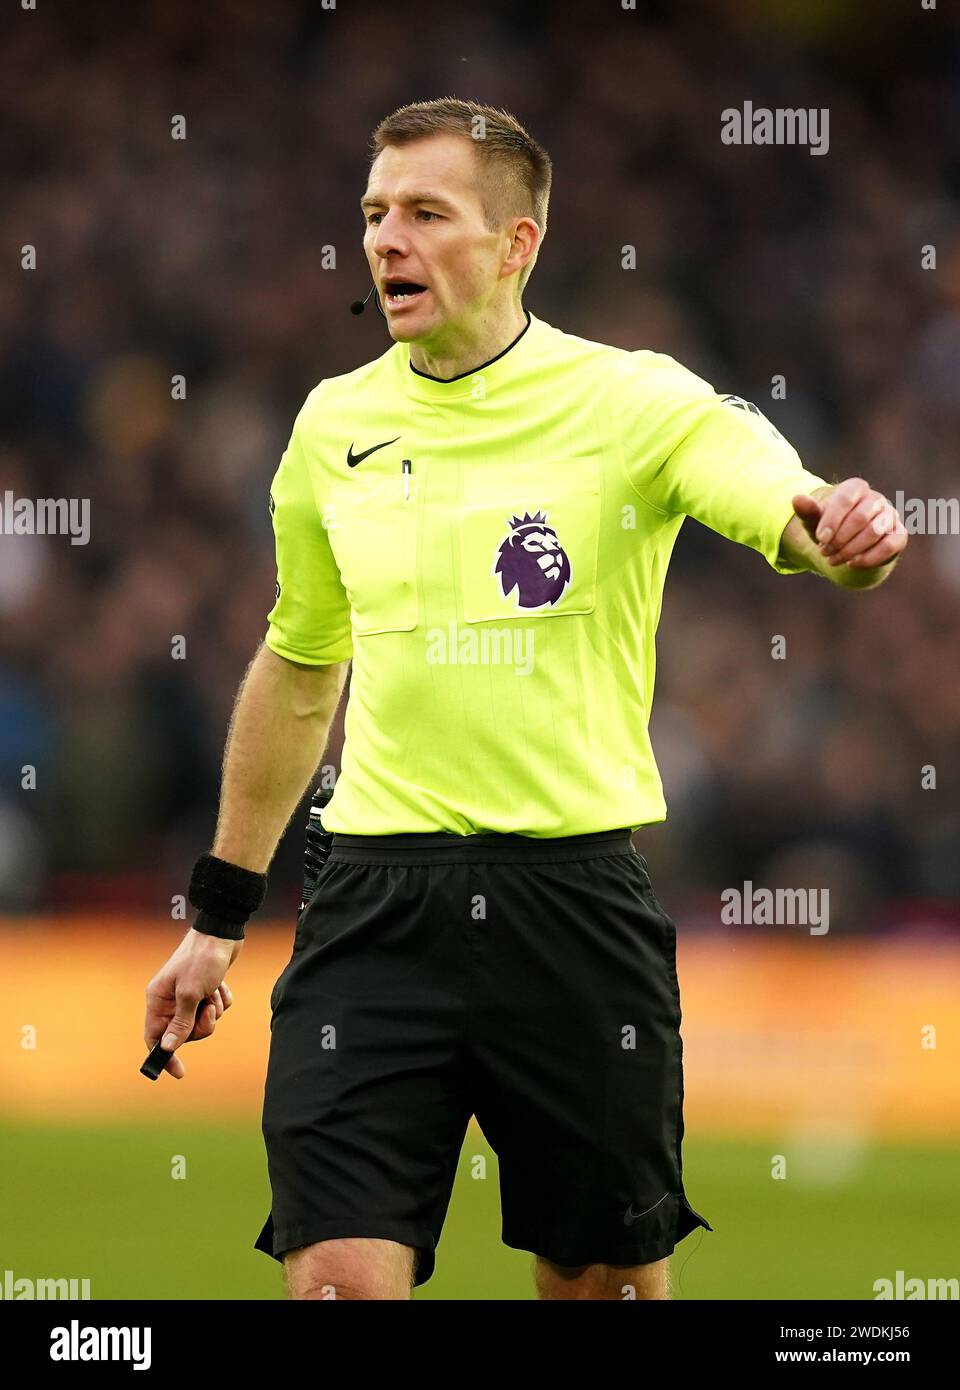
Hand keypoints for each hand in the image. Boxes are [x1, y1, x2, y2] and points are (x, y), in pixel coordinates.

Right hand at [144, 928, 242, 1078]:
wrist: (221, 933)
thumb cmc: (202, 960)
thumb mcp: (191, 994)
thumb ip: (180, 1023)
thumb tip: (167, 1048)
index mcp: (158, 999)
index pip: (155, 1036)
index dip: (165, 1056)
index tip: (179, 1072)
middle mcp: (170, 999)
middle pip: (183, 1033)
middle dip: (200, 1026)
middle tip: (208, 1010)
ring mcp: (189, 994)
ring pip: (202, 1022)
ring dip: (213, 1011)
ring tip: (214, 992)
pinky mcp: (206, 990)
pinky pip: (215, 1009)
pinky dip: (221, 1000)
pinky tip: (221, 985)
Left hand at [792, 478, 907, 569]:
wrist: (848, 544)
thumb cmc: (830, 527)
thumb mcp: (815, 521)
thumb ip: (807, 511)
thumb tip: (797, 499)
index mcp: (856, 488)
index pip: (845, 499)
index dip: (832, 520)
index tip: (820, 539)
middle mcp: (876, 499)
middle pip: (861, 517)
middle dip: (840, 539)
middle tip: (824, 552)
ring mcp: (890, 515)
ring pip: (875, 532)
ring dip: (851, 550)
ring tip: (833, 560)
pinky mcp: (899, 534)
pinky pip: (890, 545)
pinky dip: (870, 558)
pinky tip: (852, 564)